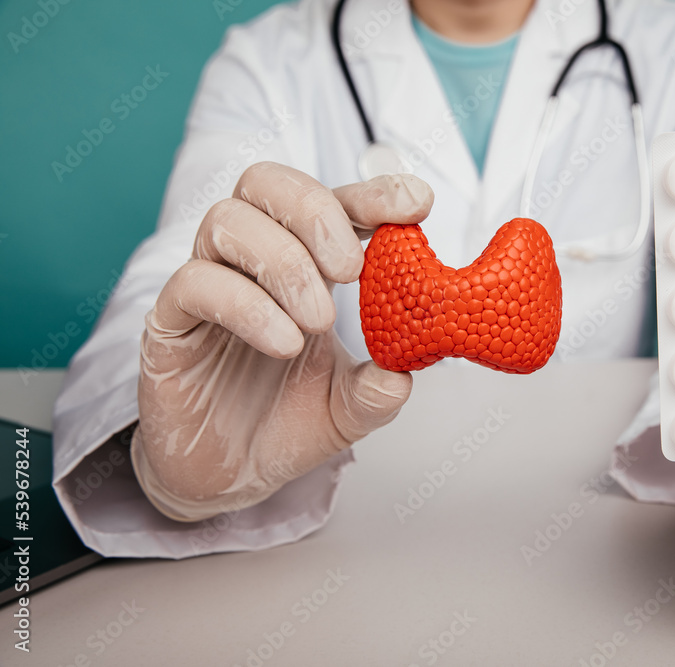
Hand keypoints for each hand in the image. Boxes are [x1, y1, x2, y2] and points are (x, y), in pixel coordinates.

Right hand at [131, 162, 433, 521]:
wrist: (226, 479)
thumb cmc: (288, 423)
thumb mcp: (350, 410)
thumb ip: (378, 390)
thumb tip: (402, 376)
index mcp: (307, 264)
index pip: (333, 202)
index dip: (374, 193)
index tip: (417, 204)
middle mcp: (253, 260)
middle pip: (266, 182)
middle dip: (317, 212)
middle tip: (352, 268)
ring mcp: (208, 282)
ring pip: (228, 220)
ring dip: (284, 263)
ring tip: (317, 321)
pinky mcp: (170, 320)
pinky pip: (196, 282)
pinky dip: (248, 306)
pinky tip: (284, 344)